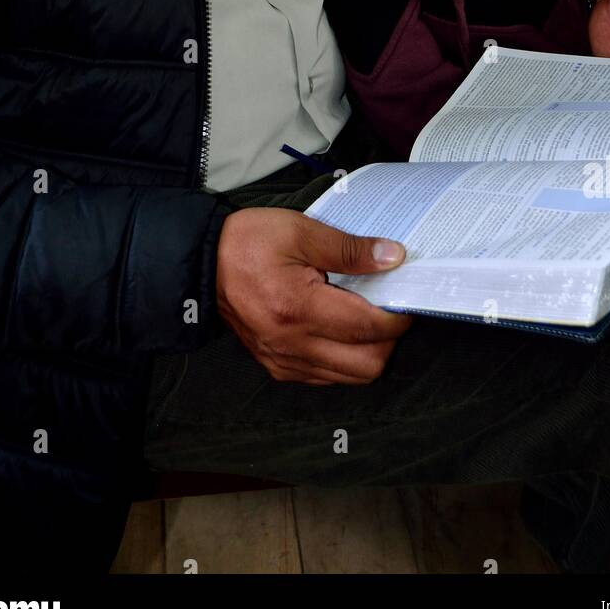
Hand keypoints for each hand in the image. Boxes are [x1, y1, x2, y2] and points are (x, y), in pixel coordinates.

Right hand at [216, 208, 412, 384]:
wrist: (202, 263)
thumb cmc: (249, 241)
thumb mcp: (301, 231)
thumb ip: (350, 248)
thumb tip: (394, 257)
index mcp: (298, 309)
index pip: (368, 328)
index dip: (398, 316)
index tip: (407, 294)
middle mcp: (291, 345)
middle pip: (367, 365)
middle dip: (389, 339)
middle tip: (389, 307)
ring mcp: (283, 361)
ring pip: (350, 377)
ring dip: (369, 351)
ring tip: (366, 316)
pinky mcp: (277, 367)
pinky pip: (326, 377)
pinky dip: (345, 359)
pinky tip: (341, 329)